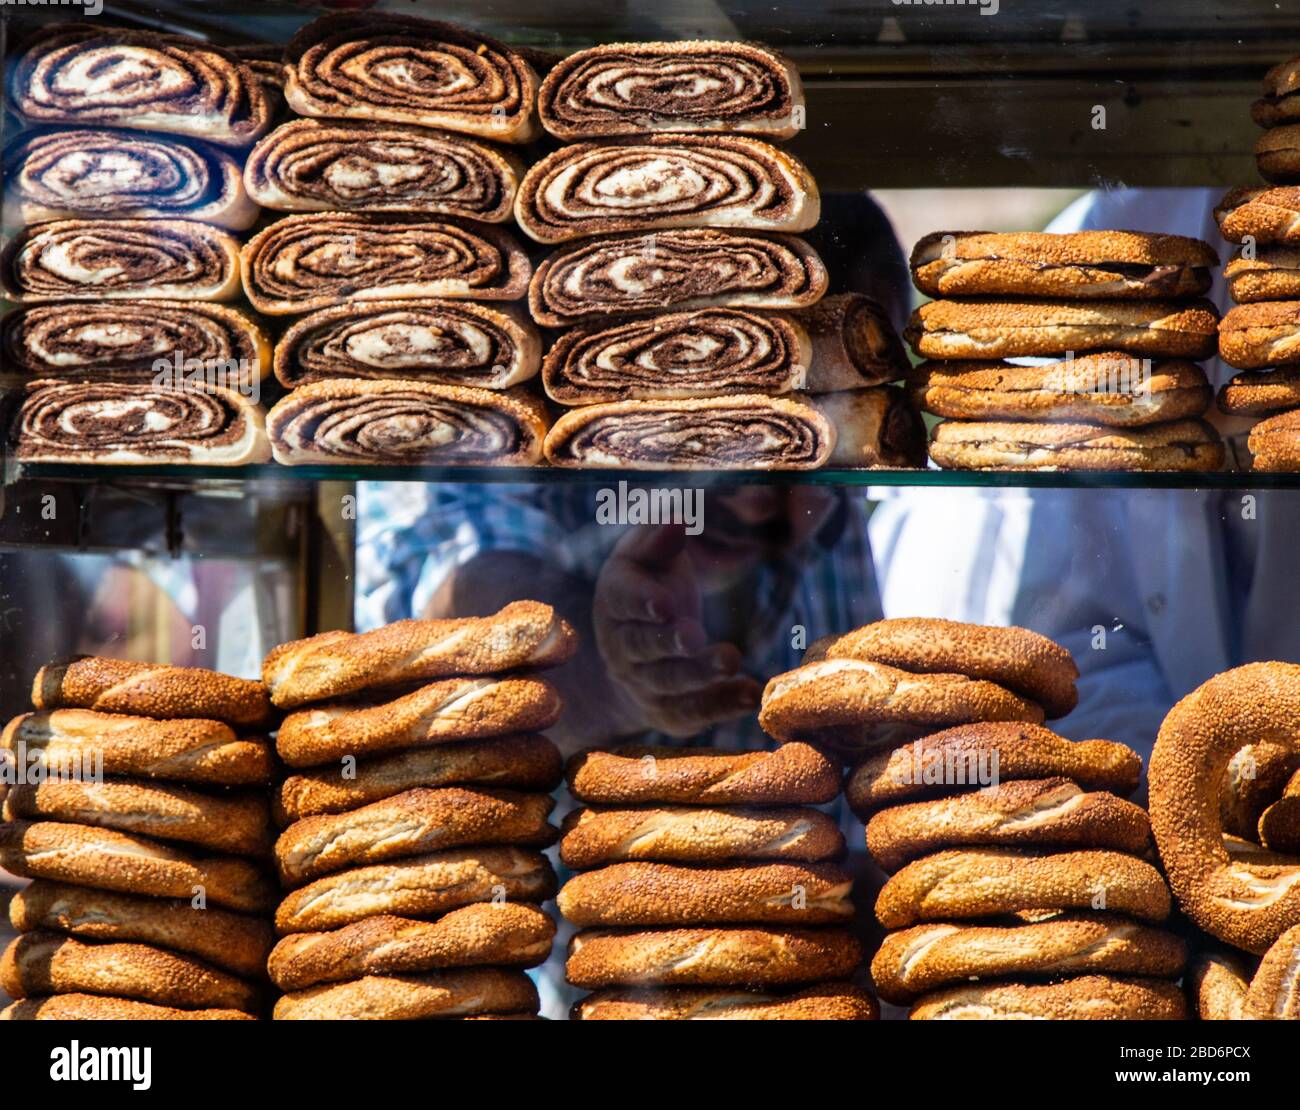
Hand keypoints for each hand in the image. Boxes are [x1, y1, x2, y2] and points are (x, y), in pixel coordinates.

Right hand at [593, 523, 761, 736]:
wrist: (635, 649)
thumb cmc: (651, 584)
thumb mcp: (650, 554)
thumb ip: (661, 539)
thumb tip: (676, 522)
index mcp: (616, 598)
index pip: (623, 599)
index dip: (642, 603)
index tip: (665, 605)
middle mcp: (622, 646)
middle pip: (642, 646)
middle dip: (668, 642)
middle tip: (694, 635)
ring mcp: (642, 683)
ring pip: (668, 683)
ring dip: (700, 675)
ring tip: (732, 659)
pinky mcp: (668, 711)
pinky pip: (692, 713)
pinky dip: (721, 705)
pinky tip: (751, 693)